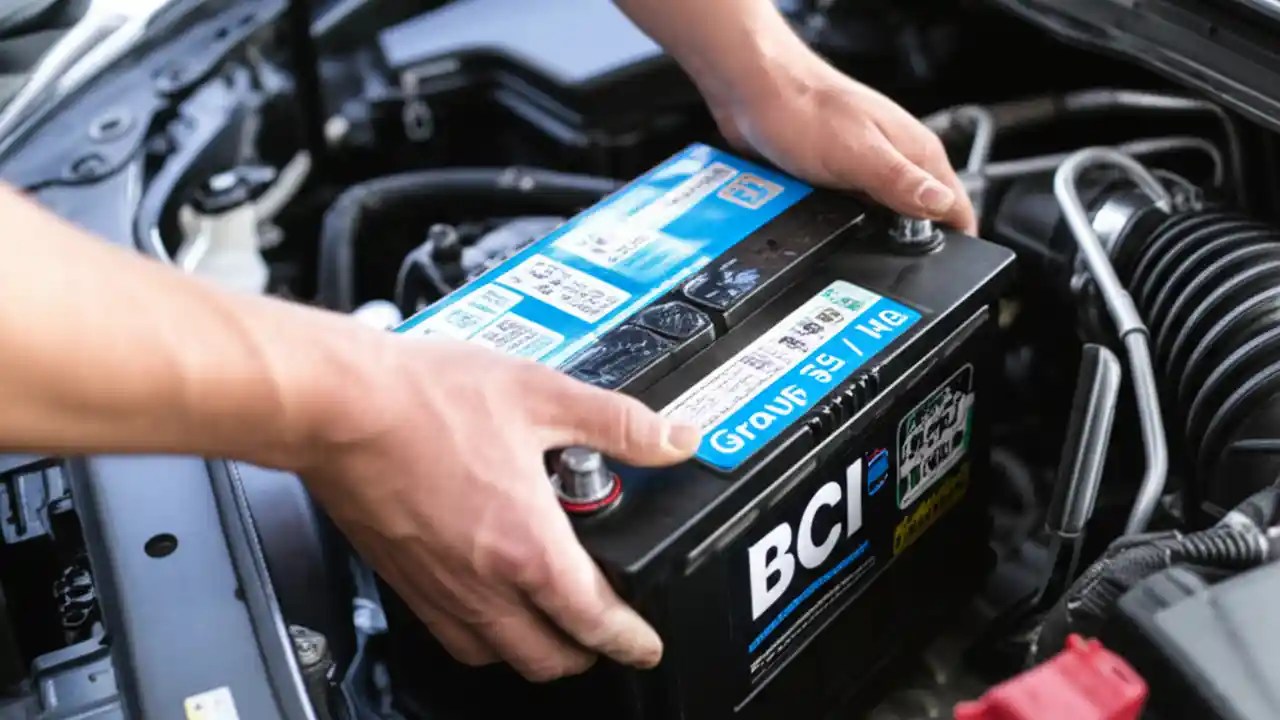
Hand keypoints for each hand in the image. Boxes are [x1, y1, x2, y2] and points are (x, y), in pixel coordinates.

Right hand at [297, 337, 701, 681]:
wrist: (338, 405)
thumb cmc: (426, 399)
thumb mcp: (543, 395)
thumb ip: (619, 423)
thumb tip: (675, 437)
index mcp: (526, 546)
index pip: (595, 620)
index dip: (632, 641)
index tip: (647, 646)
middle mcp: (481, 583)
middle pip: (547, 658)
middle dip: (588, 654)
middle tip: (608, 630)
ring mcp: (437, 589)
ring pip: (496, 657)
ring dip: (535, 651)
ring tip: (553, 622)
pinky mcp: (403, 581)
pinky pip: (452, 637)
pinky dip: (483, 637)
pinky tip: (490, 599)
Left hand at [705, 56, 977, 233]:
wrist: (753, 92)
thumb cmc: (804, 109)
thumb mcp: (859, 153)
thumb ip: (901, 182)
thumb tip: (942, 206)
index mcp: (916, 152)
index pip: (955, 206)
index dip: (954, 241)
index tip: (935, 266)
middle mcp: (896, 160)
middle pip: (919, 219)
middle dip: (904, 245)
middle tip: (877, 255)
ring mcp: (866, 170)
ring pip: (880, 220)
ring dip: (865, 235)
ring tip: (844, 235)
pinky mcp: (837, 179)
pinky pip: (846, 212)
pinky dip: (836, 223)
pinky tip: (821, 223)